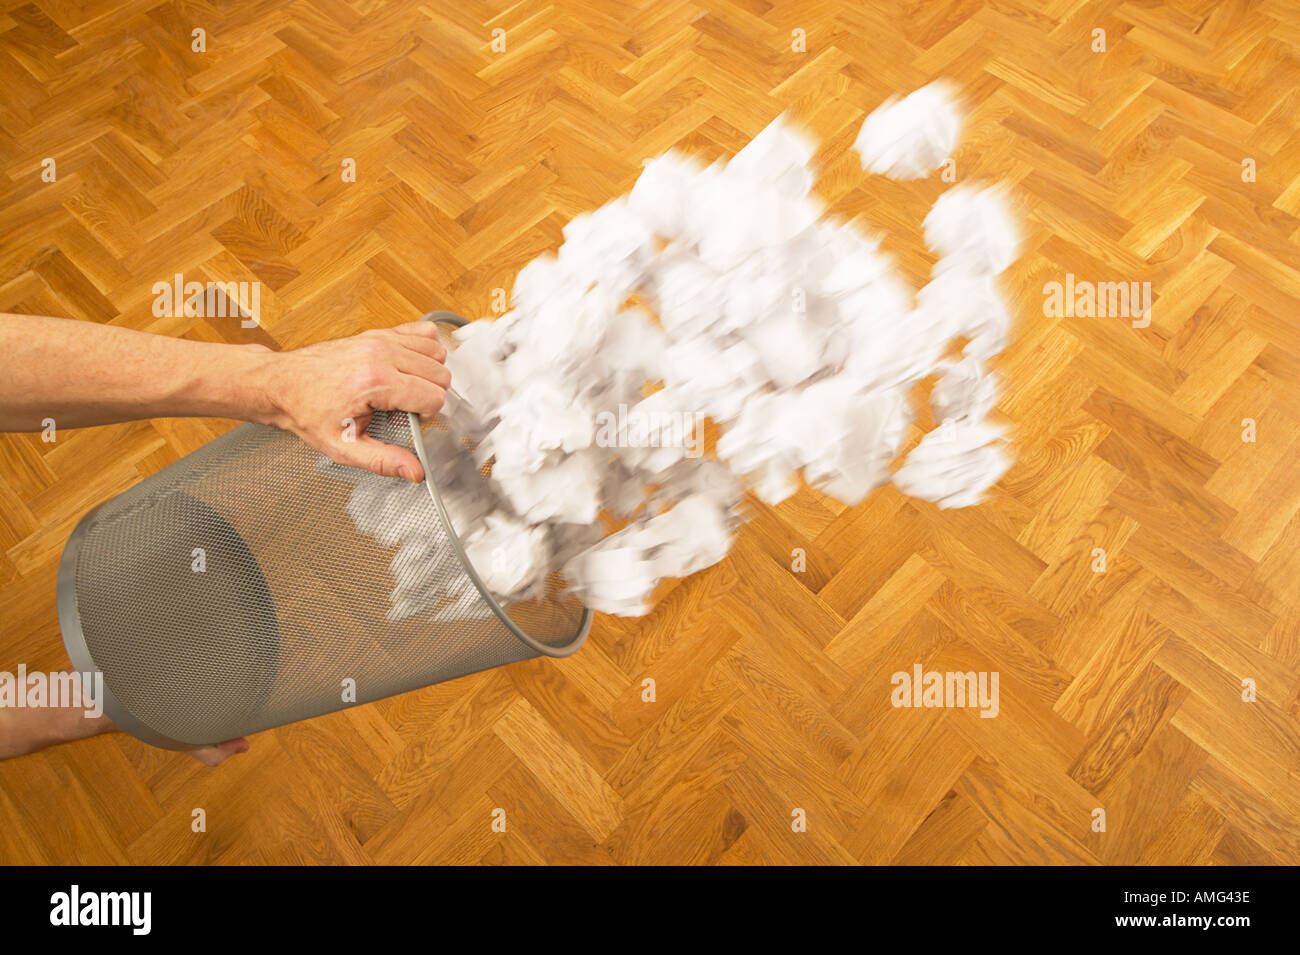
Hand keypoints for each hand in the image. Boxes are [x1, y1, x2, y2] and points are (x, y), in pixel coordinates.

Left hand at [258, 321, 450, 480]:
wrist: (281, 384)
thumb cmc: (307, 411)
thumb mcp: (343, 447)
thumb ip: (382, 461)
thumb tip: (413, 471)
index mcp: (375, 382)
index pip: (434, 396)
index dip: (426, 415)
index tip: (407, 421)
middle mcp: (380, 354)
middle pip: (440, 373)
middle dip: (430, 395)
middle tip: (405, 408)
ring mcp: (379, 339)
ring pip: (436, 352)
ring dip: (430, 373)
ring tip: (407, 388)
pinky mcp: (377, 333)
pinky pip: (421, 331)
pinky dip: (425, 349)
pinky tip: (410, 366)